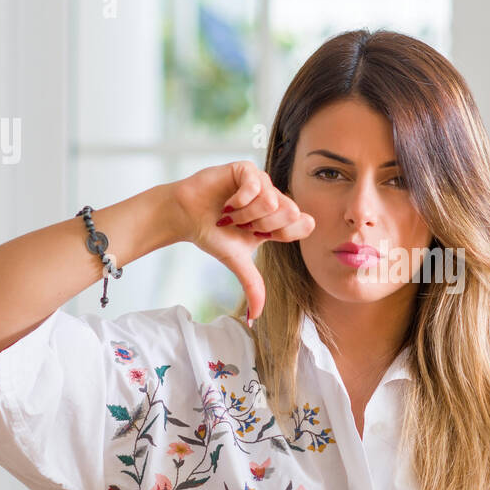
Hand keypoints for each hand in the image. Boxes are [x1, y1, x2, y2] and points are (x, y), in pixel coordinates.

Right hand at [173, 161, 315, 320]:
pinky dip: (239, 201)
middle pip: (291, 212)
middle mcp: (274, 198)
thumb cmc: (213, 235)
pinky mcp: (246, 170)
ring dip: (246, 214)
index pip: (304, 223)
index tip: (258, 235)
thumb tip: (254, 319)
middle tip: (242, 225)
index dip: (282, 233)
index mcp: (279, 219)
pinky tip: (227, 203)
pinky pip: (256, 185)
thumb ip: (253, 286)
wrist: (185, 218)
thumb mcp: (237, 262)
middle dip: (262, 225)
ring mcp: (261, 182)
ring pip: (272, 201)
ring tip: (231, 213)